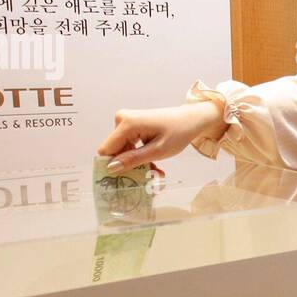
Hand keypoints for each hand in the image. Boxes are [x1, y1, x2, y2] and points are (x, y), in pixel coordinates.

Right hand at [96, 101, 224, 171]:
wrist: (190, 119)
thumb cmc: (178, 133)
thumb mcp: (157, 151)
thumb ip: (133, 159)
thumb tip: (111, 168)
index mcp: (127, 124)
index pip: (106, 150)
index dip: (114, 166)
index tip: (128, 178)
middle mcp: (122, 119)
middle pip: (115, 151)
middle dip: (130, 165)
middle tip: (151, 175)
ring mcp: (126, 121)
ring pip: (122, 150)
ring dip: (137, 162)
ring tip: (156, 170)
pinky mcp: (130, 124)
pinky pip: (128, 145)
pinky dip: (139, 155)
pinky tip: (153, 161)